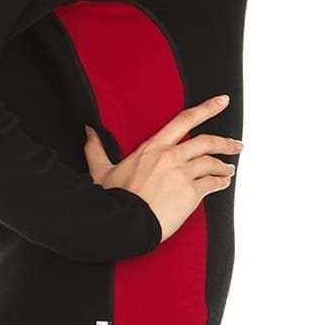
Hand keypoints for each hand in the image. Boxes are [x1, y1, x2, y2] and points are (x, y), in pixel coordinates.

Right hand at [83, 94, 242, 242]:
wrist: (124, 223)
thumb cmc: (112, 198)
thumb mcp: (102, 170)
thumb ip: (96, 148)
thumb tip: (88, 131)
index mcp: (153, 147)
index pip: (185, 120)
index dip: (207, 108)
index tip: (222, 101)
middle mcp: (171, 156)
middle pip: (206, 142)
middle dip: (225, 142)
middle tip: (237, 145)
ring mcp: (183, 175)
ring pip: (212, 163)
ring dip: (224, 165)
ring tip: (229, 170)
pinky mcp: (191, 194)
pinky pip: (212, 184)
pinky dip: (220, 182)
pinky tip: (223, 183)